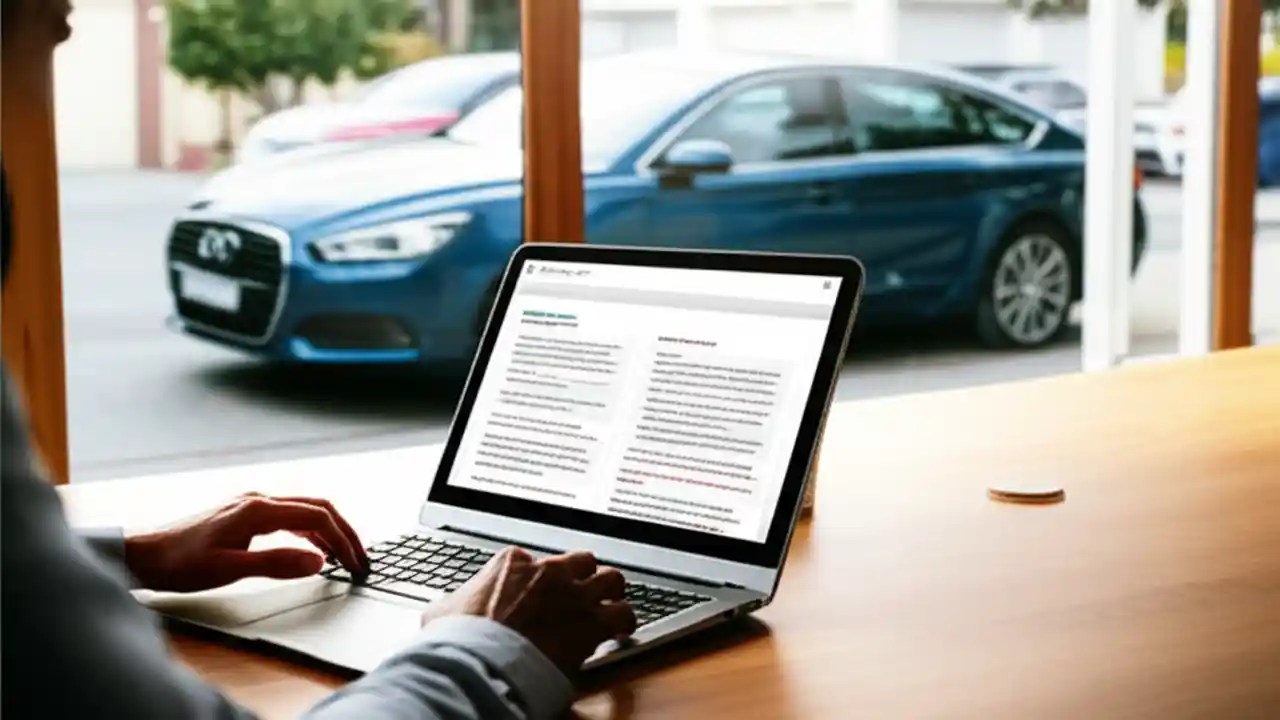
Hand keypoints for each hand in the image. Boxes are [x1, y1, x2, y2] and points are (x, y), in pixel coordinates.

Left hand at [123, 493, 368, 591]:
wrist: (143, 554)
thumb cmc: (181, 563)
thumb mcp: (230, 569)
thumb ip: (277, 564)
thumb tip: (319, 561)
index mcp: (259, 510)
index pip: (318, 518)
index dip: (343, 541)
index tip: (357, 564)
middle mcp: (259, 500)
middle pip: (318, 508)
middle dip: (344, 532)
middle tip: (361, 559)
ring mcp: (251, 505)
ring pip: (305, 510)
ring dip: (329, 532)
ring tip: (344, 557)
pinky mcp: (244, 514)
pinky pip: (289, 516)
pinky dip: (310, 531)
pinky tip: (312, 549)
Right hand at [420, 547, 635, 673]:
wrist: (481, 661)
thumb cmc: (459, 640)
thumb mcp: (443, 612)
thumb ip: (454, 603)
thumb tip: (445, 610)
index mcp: (512, 563)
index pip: (536, 560)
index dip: (541, 580)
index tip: (540, 594)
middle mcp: (548, 571)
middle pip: (580, 560)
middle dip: (584, 575)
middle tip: (583, 592)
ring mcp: (573, 594)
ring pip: (610, 578)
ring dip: (611, 592)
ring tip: (610, 604)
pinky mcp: (592, 622)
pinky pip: (623, 613)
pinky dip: (625, 621)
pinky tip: (621, 630)